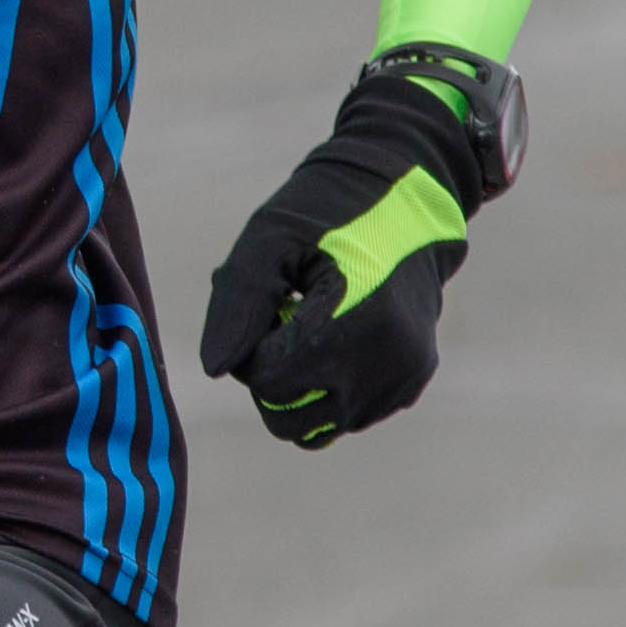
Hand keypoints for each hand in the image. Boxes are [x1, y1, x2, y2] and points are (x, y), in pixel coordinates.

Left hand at [197, 68, 490, 449]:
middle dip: (270, 375)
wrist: (409, 199)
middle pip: (286, 416)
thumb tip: (215, 370)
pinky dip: (329, 389)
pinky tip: (339, 337)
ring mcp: (400, 382)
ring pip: (317, 427)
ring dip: (299, 387)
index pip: (267, 380)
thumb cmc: (330, 211)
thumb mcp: (271, 236)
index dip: (250, 348)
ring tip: (313, 328)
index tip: (271, 305)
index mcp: (353, 325)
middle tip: (286, 318)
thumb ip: (238, 300)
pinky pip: (347, 416)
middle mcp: (383, 366)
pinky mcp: (409, 386)